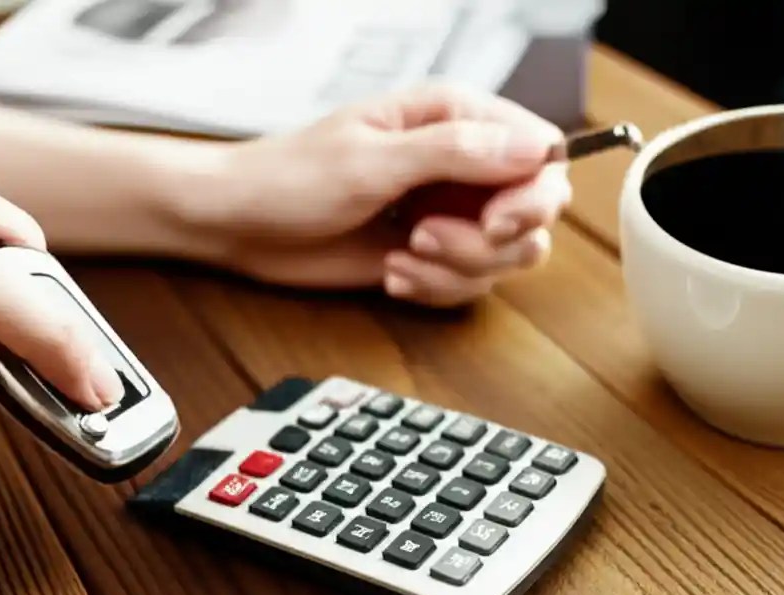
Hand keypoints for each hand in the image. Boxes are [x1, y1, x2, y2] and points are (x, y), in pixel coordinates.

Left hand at [207, 85, 570, 306]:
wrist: (243, 224)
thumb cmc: (291, 177)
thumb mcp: (372, 160)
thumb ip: (455, 152)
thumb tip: (532, 150)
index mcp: (454, 117)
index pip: (540, 152)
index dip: (533, 194)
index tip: (495, 222)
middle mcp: (461, 164)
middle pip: (537, 210)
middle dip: (493, 241)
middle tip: (429, 238)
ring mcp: (449, 211)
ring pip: (507, 256)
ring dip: (457, 269)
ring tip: (402, 256)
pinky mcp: (432, 254)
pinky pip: (469, 284)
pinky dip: (435, 287)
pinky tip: (391, 273)